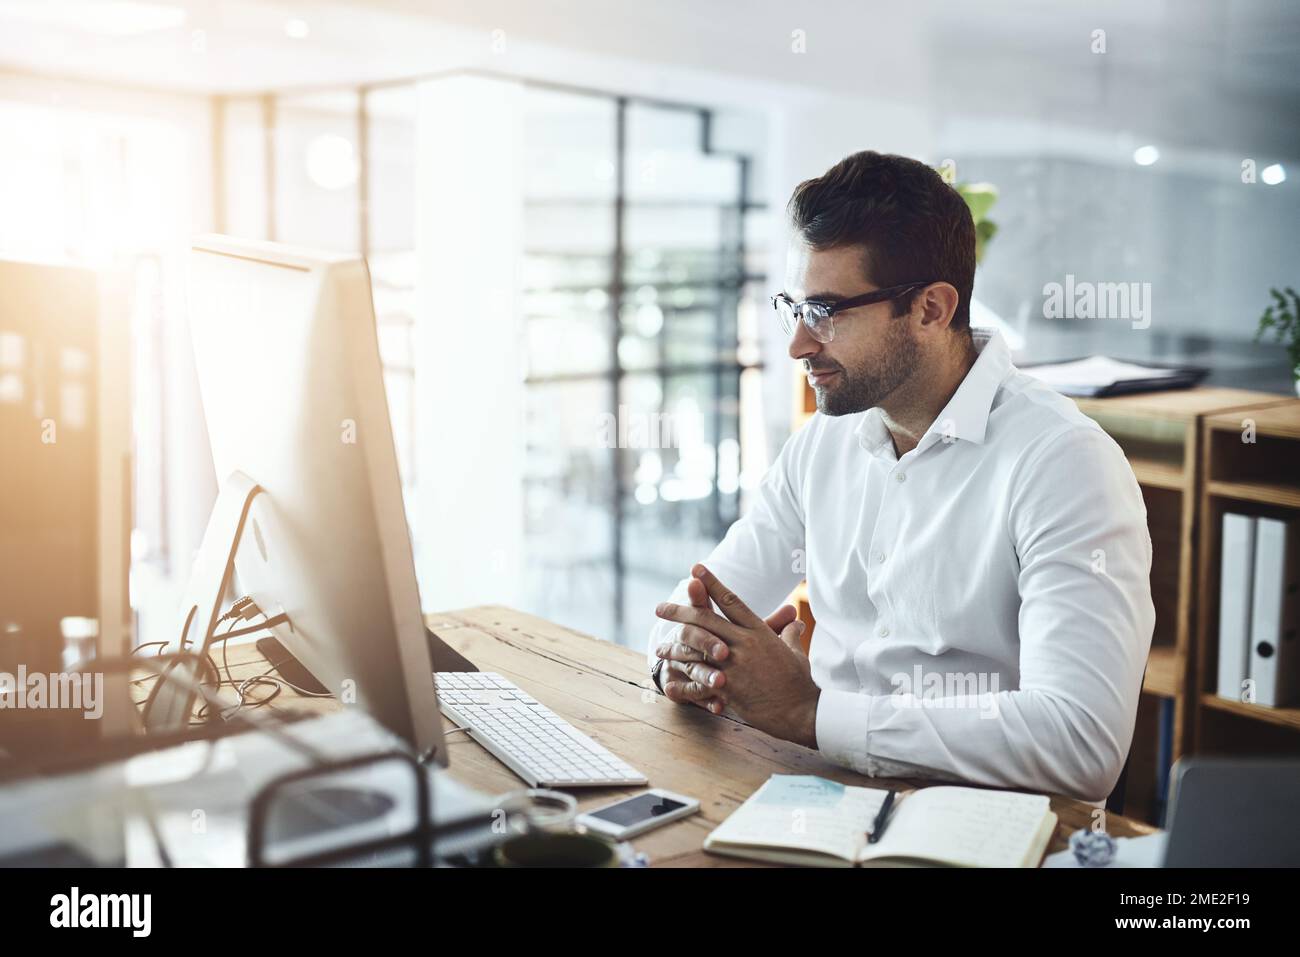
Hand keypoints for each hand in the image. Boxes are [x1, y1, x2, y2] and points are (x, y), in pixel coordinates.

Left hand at [654, 577, 797, 714]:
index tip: (696, 569)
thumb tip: (795, 619)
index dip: (711, 583)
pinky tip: (668, 682)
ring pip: (696, 648)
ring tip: (659, 648)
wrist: (802, 711)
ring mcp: (734, 665)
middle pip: (705, 619)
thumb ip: (789, 633)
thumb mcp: (796, 652)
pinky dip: (683, 682)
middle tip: (660, 607)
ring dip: (675, 647)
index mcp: (759, 631)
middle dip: (680, 611)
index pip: (731, 600)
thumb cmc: (800, 682)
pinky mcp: (728, 687)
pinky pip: (698, 680)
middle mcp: (744, 643)